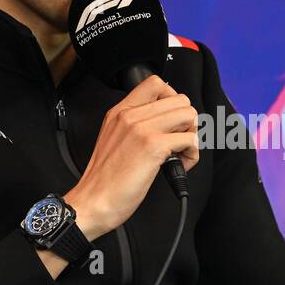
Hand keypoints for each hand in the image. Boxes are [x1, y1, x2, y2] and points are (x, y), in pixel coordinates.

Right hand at [65, 74, 198, 238]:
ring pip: (189, 115)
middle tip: (177, 141)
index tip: (171, 120)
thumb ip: (135, 126)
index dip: (172, 99)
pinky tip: (178, 166)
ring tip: (179, 153)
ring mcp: (142, 129)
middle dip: (186, 122)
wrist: (93, 201)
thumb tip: (166, 123)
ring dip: (191, 136)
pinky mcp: (153, 147)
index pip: (156, 83)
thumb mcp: (113, 139)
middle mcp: (130, 115)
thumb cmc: (105, 179)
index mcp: (120, 111)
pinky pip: (190, 140)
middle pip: (180, 100)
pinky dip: (191, 155)